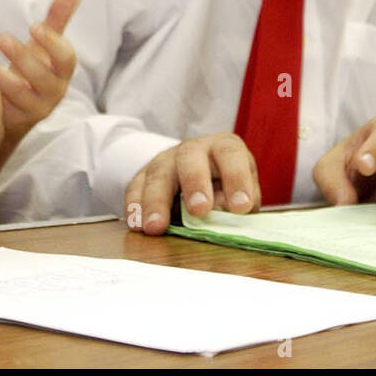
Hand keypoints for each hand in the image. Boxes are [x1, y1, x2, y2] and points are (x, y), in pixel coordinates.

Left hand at [0, 0, 80, 139]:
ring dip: (4, 77)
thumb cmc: (32, 69)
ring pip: (23, 95)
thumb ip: (57, 18)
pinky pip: (3, 109)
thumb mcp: (44, 44)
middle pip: (45, 78)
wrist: (17, 108)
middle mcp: (53, 92)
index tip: (34, 27)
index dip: (53, 43)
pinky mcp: (15, 121)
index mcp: (62, 71)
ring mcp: (35, 109)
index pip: (66, 59)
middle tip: (2, 37)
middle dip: (24, 58)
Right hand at [124, 132, 260, 234]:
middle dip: (194, 183)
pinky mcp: (144, 175)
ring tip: (156, 227)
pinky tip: (136, 224)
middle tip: (199, 210)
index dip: (236, 179)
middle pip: (190, 158)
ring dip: (157, 201)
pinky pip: (136, 187)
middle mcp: (194, 149)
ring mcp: (166, 160)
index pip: (231, 155)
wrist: (197, 175)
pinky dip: (135, 206)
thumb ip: (237, 204)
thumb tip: (221, 212)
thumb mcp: (240, 194)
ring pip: (159, 174)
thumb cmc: (226, 187)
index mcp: (223, 148)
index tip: (240, 207)